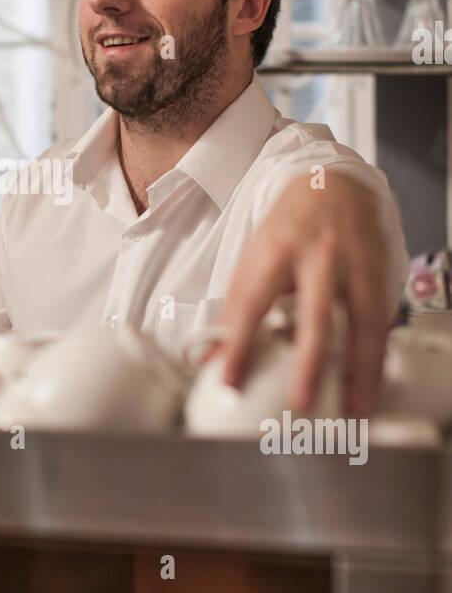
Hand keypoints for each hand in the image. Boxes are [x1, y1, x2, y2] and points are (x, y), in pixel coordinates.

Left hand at [216, 173, 389, 415]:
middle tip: (300, 401)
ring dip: (358, 370)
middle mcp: (316, 258)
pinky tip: (371, 384)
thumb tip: (213, 358)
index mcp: (274, 253)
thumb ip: (236, 308)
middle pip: (315, 315)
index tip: (229, 382)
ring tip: (353, 408)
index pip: (250, 305)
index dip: (237, 346)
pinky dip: (376, 357)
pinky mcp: (378, 273)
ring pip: (361, 322)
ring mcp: (353, 266)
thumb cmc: (288, 228)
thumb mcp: (253, 260)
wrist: (332, 184)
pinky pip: (380, 321)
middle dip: (309, 362)